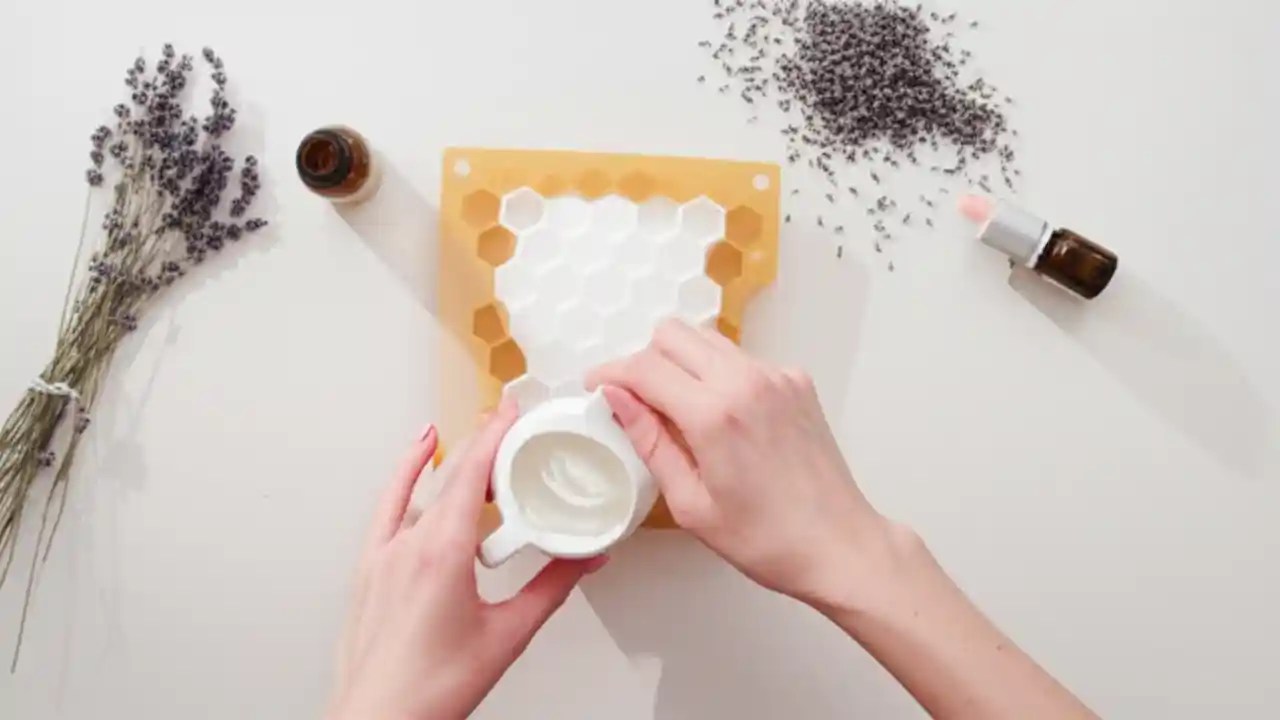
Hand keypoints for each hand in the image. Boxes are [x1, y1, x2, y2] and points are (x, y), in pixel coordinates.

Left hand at [329, 402, 606, 719]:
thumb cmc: (430, 690)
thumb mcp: (508, 634)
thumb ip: (552, 588)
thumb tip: (584, 561)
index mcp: (442, 552)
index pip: (473, 471)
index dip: (495, 432)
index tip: (512, 408)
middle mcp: (408, 544)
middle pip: (451, 475)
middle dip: (483, 443)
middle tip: (509, 422)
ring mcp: (383, 554)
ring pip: (421, 490)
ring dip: (451, 463)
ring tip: (477, 448)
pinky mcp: (369, 568)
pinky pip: (387, 506)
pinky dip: (404, 477)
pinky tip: (417, 457)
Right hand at [588, 320, 887, 608]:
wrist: (838, 544)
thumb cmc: (766, 539)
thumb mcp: (690, 503)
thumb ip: (649, 442)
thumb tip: (617, 400)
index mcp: (715, 414)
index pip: (644, 367)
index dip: (610, 373)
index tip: (595, 387)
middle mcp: (747, 381)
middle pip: (673, 334)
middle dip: (644, 361)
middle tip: (635, 400)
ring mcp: (777, 376)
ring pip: (708, 339)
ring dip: (682, 363)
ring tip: (677, 410)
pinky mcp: (796, 381)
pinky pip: (742, 359)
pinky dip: (720, 376)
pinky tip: (723, 419)